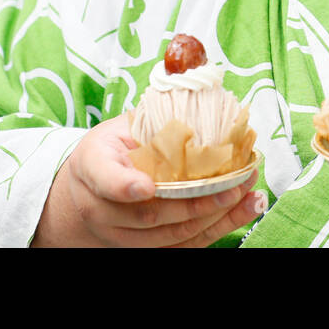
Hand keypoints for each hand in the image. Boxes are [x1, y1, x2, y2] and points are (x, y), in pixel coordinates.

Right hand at [32, 113, 265, 246]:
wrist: (83, 197)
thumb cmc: (110, 153)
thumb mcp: (115, 129)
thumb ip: (147, 117)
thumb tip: (191, 80)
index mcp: (92, 168)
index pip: (105, 179)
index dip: (124, 186)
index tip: (146, 186)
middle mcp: (102, 210)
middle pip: (148, 214)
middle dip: (194, 202)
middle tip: (231, 183)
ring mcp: (122, 235)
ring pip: (169, 236)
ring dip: (213, 217)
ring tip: (245, 193)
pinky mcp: (144, 248)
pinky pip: (182, 247)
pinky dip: (218, 230)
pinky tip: (245, 210)